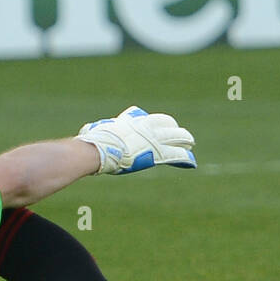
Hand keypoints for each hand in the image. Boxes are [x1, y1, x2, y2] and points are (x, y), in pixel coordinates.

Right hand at [76, 106, 195, 172]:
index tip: (167, 127)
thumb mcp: (99, 129)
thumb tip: (88, 130)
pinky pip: (174, 154)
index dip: (163, 124)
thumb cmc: (95, 141)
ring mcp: (153, 140)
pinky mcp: (156, 153)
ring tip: (190, 144)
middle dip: (176, 131)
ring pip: (176, 138)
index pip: (156, 120)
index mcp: (135, 122)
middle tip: (182, 136)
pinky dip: (184, 157)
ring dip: (184, 141)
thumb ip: (101, 129)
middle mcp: (147, 128)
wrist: (99, 149)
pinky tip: (191, 161)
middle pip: (168, 126)